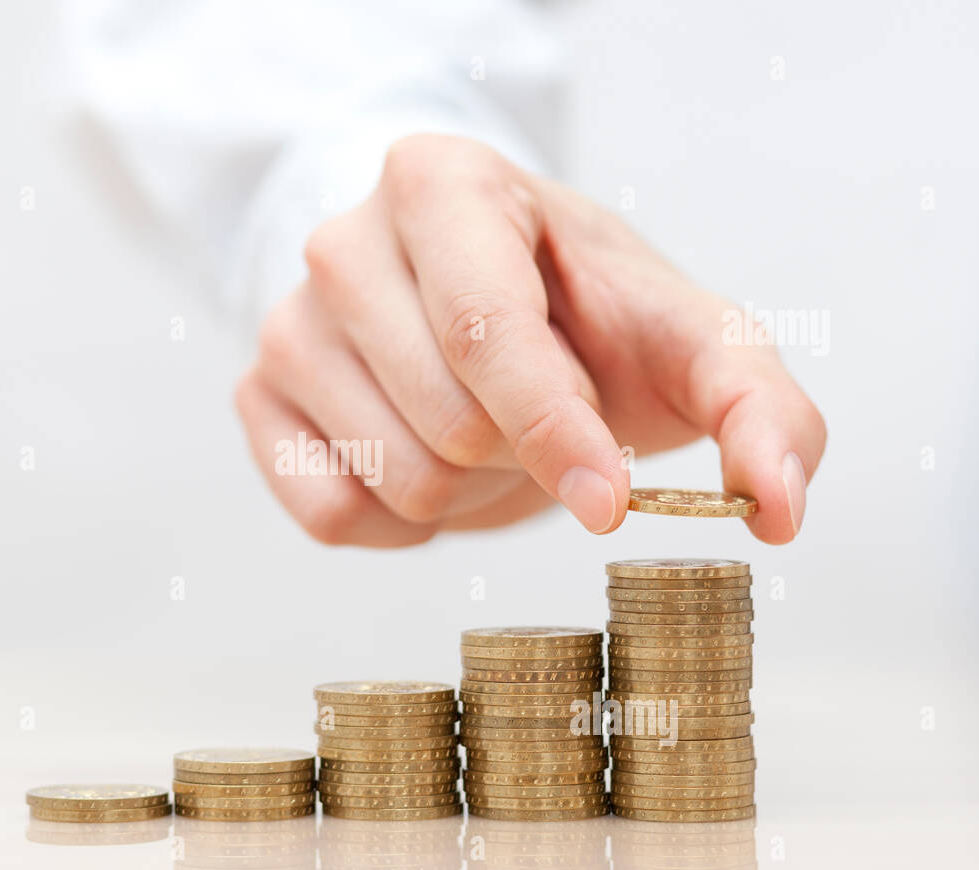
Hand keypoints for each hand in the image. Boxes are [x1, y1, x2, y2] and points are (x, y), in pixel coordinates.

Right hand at [235, 134, 825, 546]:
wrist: (488, 315)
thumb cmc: (589, 317)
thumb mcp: (692, 340)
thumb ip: (763, 409)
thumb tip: (777, 508)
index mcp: (442, 183)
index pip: (486, 332)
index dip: (558, 433)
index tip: (613, 502)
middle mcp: (343, 243)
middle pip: (447, 426)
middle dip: (523, 455)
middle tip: (544, 418)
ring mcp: (285, 324)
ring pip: (395, 481)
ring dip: (469, 492)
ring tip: (484, 434)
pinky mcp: (254, 402)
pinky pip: (331, 515)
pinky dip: (401, 523)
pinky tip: (425, 464)